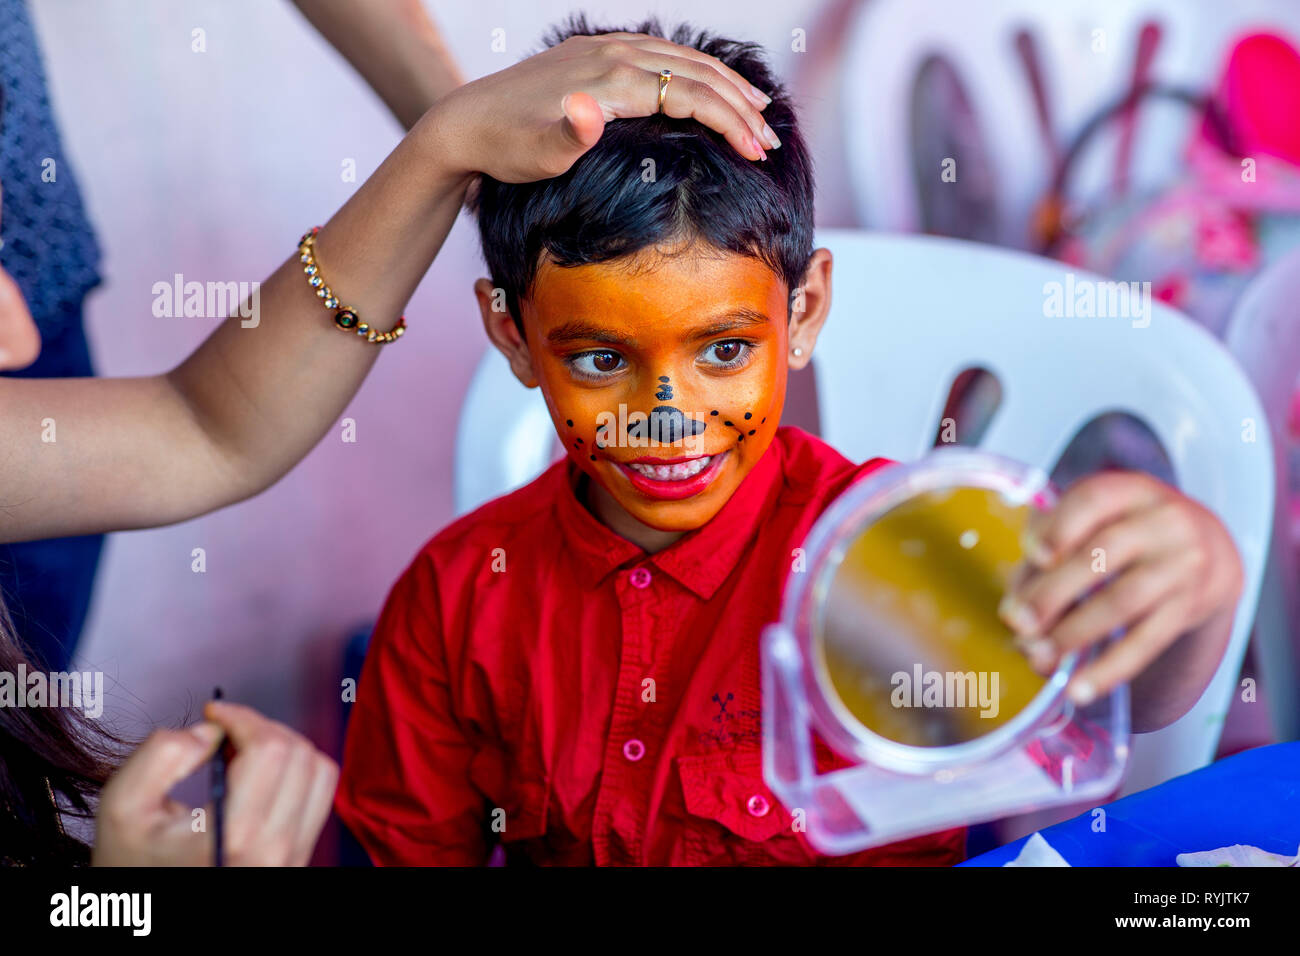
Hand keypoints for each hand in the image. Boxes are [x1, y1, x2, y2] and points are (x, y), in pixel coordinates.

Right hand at [93, 700, 337, 865]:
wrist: (150, 912)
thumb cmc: (133, 864)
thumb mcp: (123, 805)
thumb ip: (162, 754)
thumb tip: (213, 731)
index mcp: (234, 837)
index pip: (271, 750)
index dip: (243, 717)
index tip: (217, 713)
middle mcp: (274, 851)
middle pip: (300, 754)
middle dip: (262, 728)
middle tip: (227, 731)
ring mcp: (293, 857)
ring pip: (319, 771)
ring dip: (283, 747)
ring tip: (242, 751)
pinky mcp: (300, 857)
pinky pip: (319, 795)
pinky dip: (295, 771)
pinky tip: (257, 774)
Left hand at [425, 31, 776, 182]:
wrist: (466, 122)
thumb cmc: (507, 147)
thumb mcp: (537, 153)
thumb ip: (568, 136)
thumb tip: (590, 111)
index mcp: (612, 80)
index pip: (691, 95)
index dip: (730, 123)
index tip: (758, 154)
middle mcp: (614, 55)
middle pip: (696, 74)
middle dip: (740, 107)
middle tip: (771, 141)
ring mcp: (606, 50)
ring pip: (683, 58)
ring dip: (725, 83)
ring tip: (757, 109)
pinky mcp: (597, 53)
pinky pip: (662, 53)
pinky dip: (695, 70)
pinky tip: (705, 83)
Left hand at [998, 471, 1242, 712]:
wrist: (1209, 550)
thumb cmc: (1130, 529)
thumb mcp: (1100, 515)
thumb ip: (1053, 541)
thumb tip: (1016, 595)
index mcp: (1131, 491)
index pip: (1093, 500)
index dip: (1060, 528)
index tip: (1033, 555)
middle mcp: (1162, 523)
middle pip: (1101, 555)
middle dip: (1053, 592)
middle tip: (1017, 621)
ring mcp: (1180, 566)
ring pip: (1123, 602)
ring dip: (1074, 633)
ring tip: (1038, 656)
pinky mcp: (1186, 608)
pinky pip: (1146, 643)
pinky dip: (1109, 669)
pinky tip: (1078, 688)